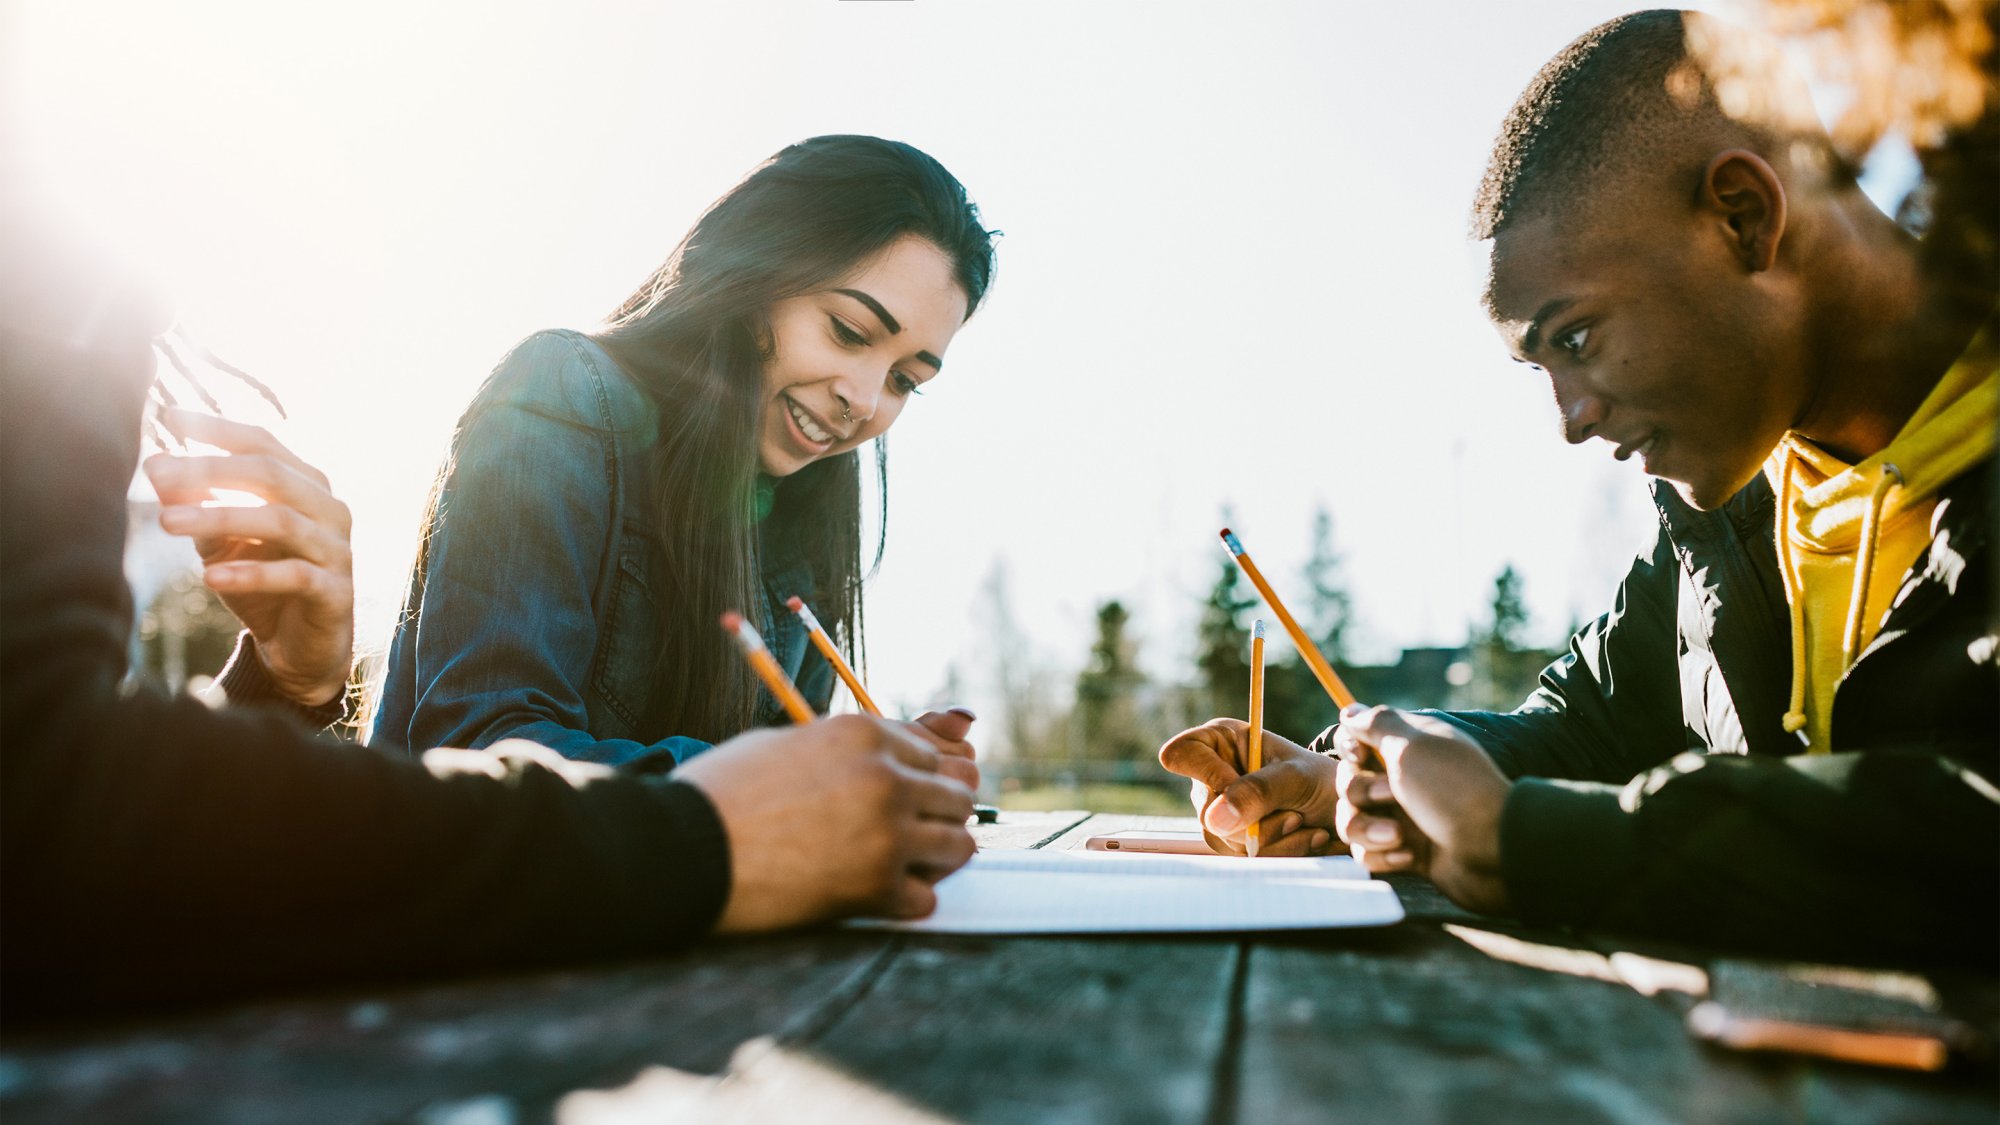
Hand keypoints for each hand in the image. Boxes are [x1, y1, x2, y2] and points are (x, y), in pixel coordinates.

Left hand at [143, 408, 353, 707]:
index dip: (218, 430)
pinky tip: (209, 577)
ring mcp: (337, 550)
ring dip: (219, 517)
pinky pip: (295, 575)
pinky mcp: (336, 593)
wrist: (300, 649)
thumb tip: (155, 464)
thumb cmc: (263, 584)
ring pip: (280, 521)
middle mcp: (330, 510)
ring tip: (165, 522)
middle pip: (271, 475)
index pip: (263, 444)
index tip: (169, 417)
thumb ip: (196, 504)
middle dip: (211, 470)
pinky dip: (250, 574)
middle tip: (157, 473)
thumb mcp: (221, 541)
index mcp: (307, 487)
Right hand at [676, 714, 976, 932]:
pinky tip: (873, 896)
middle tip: (906, 836)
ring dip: (932, 858)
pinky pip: (925, 898)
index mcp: (862, 733)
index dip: (917, 779)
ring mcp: (886, 832)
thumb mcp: (784, 744)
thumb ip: (844, 749)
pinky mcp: (876, 886)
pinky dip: (904, 901)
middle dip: (935, 816)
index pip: (930, 754)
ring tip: (896, 866)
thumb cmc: (722, 794)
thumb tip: (881, 758)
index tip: (902, 799)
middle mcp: (885, 777)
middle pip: (956, 796)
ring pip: (957, 845)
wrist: (682, 848)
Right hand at [1156, 718, 1344, 856]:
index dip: (1206, 774)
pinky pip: (1240, 857)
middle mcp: (1213, 776)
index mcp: (1221, 741)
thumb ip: (1258, 791)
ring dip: (1271, 838)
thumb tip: (1215, 820)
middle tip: (1294, 813)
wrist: (1345, 810)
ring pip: (1222, 838)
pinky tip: (1304, 837)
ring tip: (1303, 822)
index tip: (1239, 785)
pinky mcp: (1233, 839)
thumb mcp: (1297, 778)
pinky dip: (1278, 852)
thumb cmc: (1322, 780)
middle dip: (1254, 820)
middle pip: (1206, 809)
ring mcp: (1220, 811)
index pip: (1180, 754)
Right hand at [1334, 705, 1512, 914]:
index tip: (1361, 757)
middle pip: (1348, 783)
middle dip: (1361, 793)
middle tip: (1392, 796)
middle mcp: (1401, 780)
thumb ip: (1377, 724)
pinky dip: (1383, 857)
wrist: (1492, 849)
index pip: (1356, 740)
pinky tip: (1409, 858)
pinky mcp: (1405, 852)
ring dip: (1368, 830)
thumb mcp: (1413, 746)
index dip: (1349, 748)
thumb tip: (1349, 710)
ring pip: (1351, 822)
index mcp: (1406, 749)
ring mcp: (1402, 818)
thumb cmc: (1454, 791)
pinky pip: (1368, 854)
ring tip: (1399, 838)